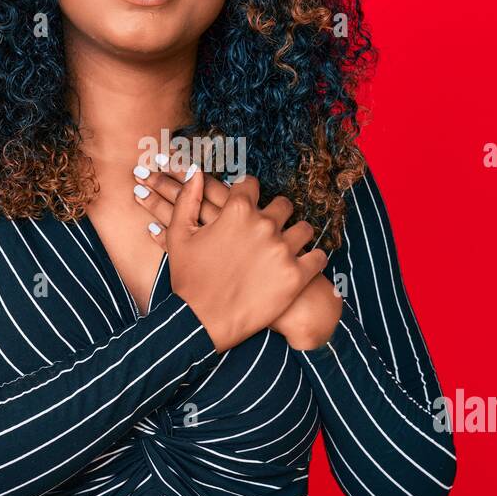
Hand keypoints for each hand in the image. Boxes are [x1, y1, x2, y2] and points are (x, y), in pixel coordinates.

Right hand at [133, 155, 342, 350]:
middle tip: (269, 228)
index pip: (251, 184)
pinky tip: (305, 263)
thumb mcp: (178, 235)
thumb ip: (188, 198)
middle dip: (276, 213)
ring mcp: (283, 251)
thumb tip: (196, 172)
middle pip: (283, 204)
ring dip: (296, 235)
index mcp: (237, 211)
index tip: (248, 202)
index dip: (247, 192)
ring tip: (288, 246)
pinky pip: (318, 257)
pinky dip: (313, 259)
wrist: (200, 322)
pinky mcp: (296, 276)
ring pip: (304, 229)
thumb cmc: (187, 278)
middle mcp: (264, 226)